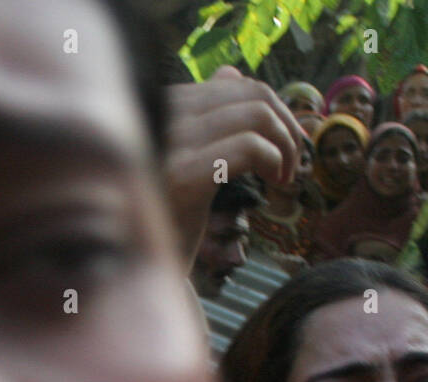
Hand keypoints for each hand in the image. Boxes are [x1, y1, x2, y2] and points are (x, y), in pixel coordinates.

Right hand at [164, 67, 301, 262]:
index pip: (234, 84)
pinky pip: (248, 148)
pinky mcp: (183, 175)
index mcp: (164, 103)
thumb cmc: (165, 212)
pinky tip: (274, 184)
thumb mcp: (185, 153)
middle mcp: (163, 113)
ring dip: (285, 146)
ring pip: (255, 115)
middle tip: (292, 163)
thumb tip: (231, 73)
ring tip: (284, 176)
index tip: (287, 144)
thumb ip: (204, 114)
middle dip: (286, 126)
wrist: (135, 263)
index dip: (274, 110)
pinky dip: (274, 161)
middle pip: (251, 93)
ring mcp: (171, 142)